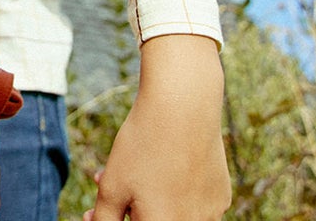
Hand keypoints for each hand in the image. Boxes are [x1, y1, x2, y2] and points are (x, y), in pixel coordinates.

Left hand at [90, 35, 230, 220]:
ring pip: (173, 215)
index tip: (95, 211)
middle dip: (129, 211)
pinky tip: (167, 167)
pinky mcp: (220, 197)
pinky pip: (194, 206)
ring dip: (151, 203)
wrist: (184, 105)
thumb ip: (104, 218)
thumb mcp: (111, 186)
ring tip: (132, 174)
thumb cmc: (144, 146)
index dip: (117, 218)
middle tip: (112, 189)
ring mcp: (212, 214)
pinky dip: (176, 194)